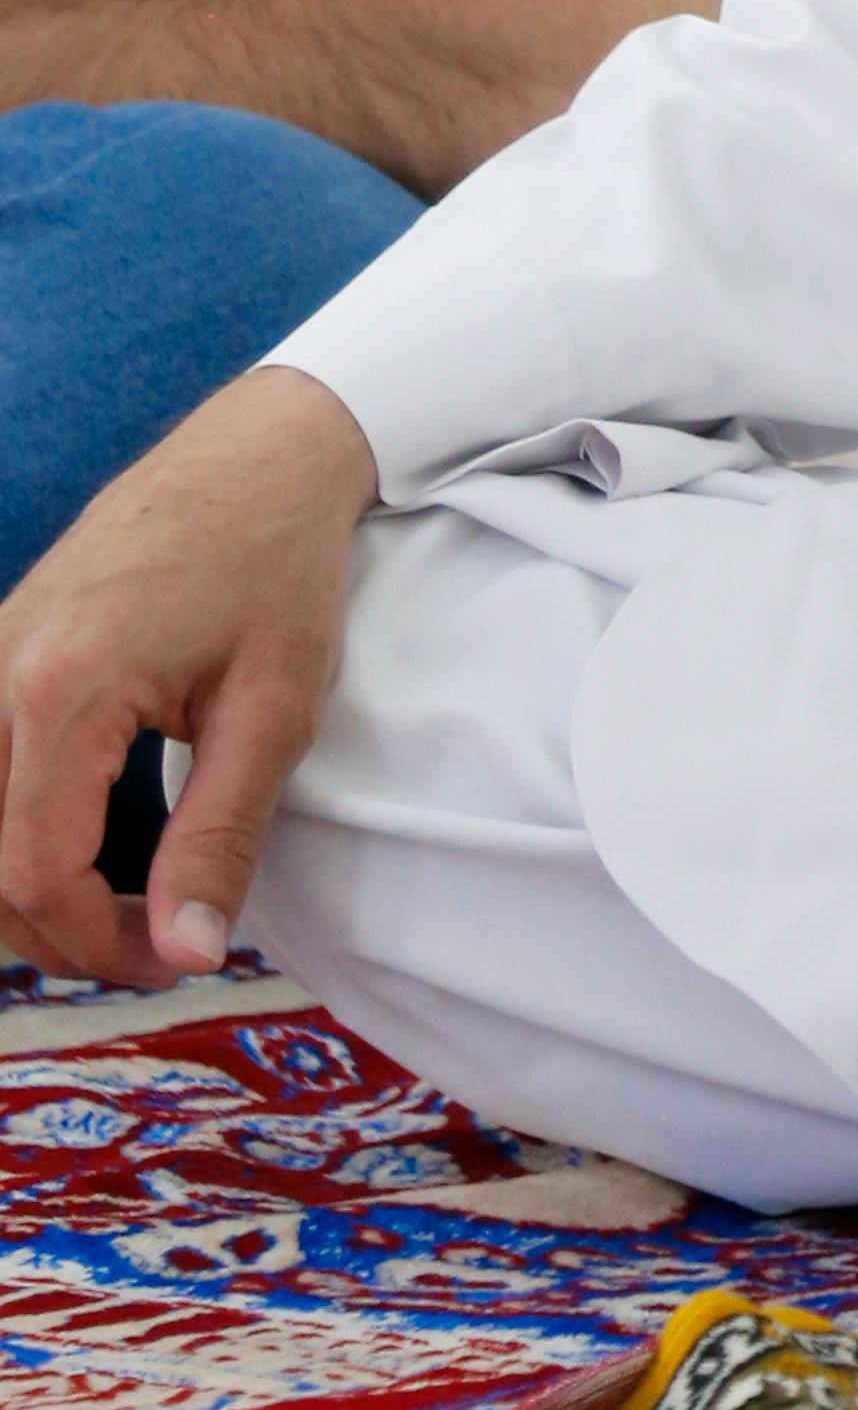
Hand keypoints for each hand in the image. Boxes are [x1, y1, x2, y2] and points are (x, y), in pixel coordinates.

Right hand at [0, 368, 377, 985]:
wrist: (262, 451)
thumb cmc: (277, 565)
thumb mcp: (274, 708)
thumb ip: (221, 837)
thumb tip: (188, 952)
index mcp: (63, 690)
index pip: (35, 874)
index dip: (98, 945)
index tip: (172, 958)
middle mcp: (0, 669)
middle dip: (61, 930)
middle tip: (156, 942)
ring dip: (27, 887)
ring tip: (119, 906)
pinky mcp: (0, 642)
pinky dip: (13, 828)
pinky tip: (80, 845)